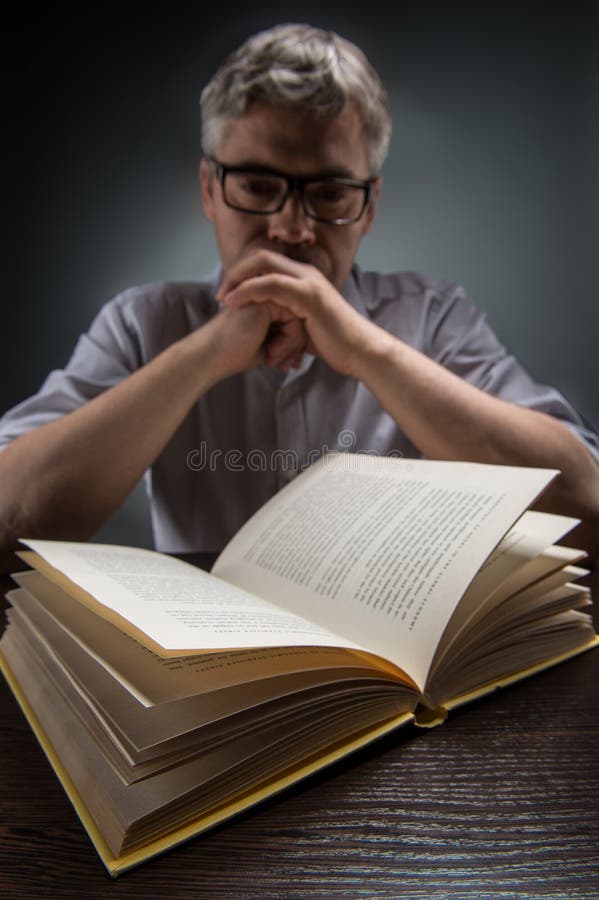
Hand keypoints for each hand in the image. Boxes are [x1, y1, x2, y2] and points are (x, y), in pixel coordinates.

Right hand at [203, 301, 307, 380]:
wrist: (213, 356)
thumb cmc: (236, 354)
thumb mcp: (270, 346)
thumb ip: (287, 338)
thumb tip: (308, 350)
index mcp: (268, 302)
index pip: (298, 321)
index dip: (295, 345)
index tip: (285, 363)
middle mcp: (268, 293)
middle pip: (303, 319)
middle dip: (297, 346)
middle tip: (283, 365)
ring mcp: (267, 291)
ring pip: (302, 319)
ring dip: (292, 346)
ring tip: (274, 360)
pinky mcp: (266, 296)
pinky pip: (295, 319)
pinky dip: (288, 342)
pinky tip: (271, 353)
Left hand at [217, 250, 377, 374]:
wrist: (361, 352)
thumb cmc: (337, 344)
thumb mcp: (308, 326)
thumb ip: (291, 318)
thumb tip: (275, 327)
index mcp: (306, 278)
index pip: (268, 262)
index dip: (244, 274)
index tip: (228, 294)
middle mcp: (307, 273)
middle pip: (262, 256)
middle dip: (237, 272)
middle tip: (220, 293)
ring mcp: (309, 281)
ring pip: (264, 264)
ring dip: (238, 279)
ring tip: (222, 298)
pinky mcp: (309, 295)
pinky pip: (270, 284)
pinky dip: (248, 290)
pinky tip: (234, 302)